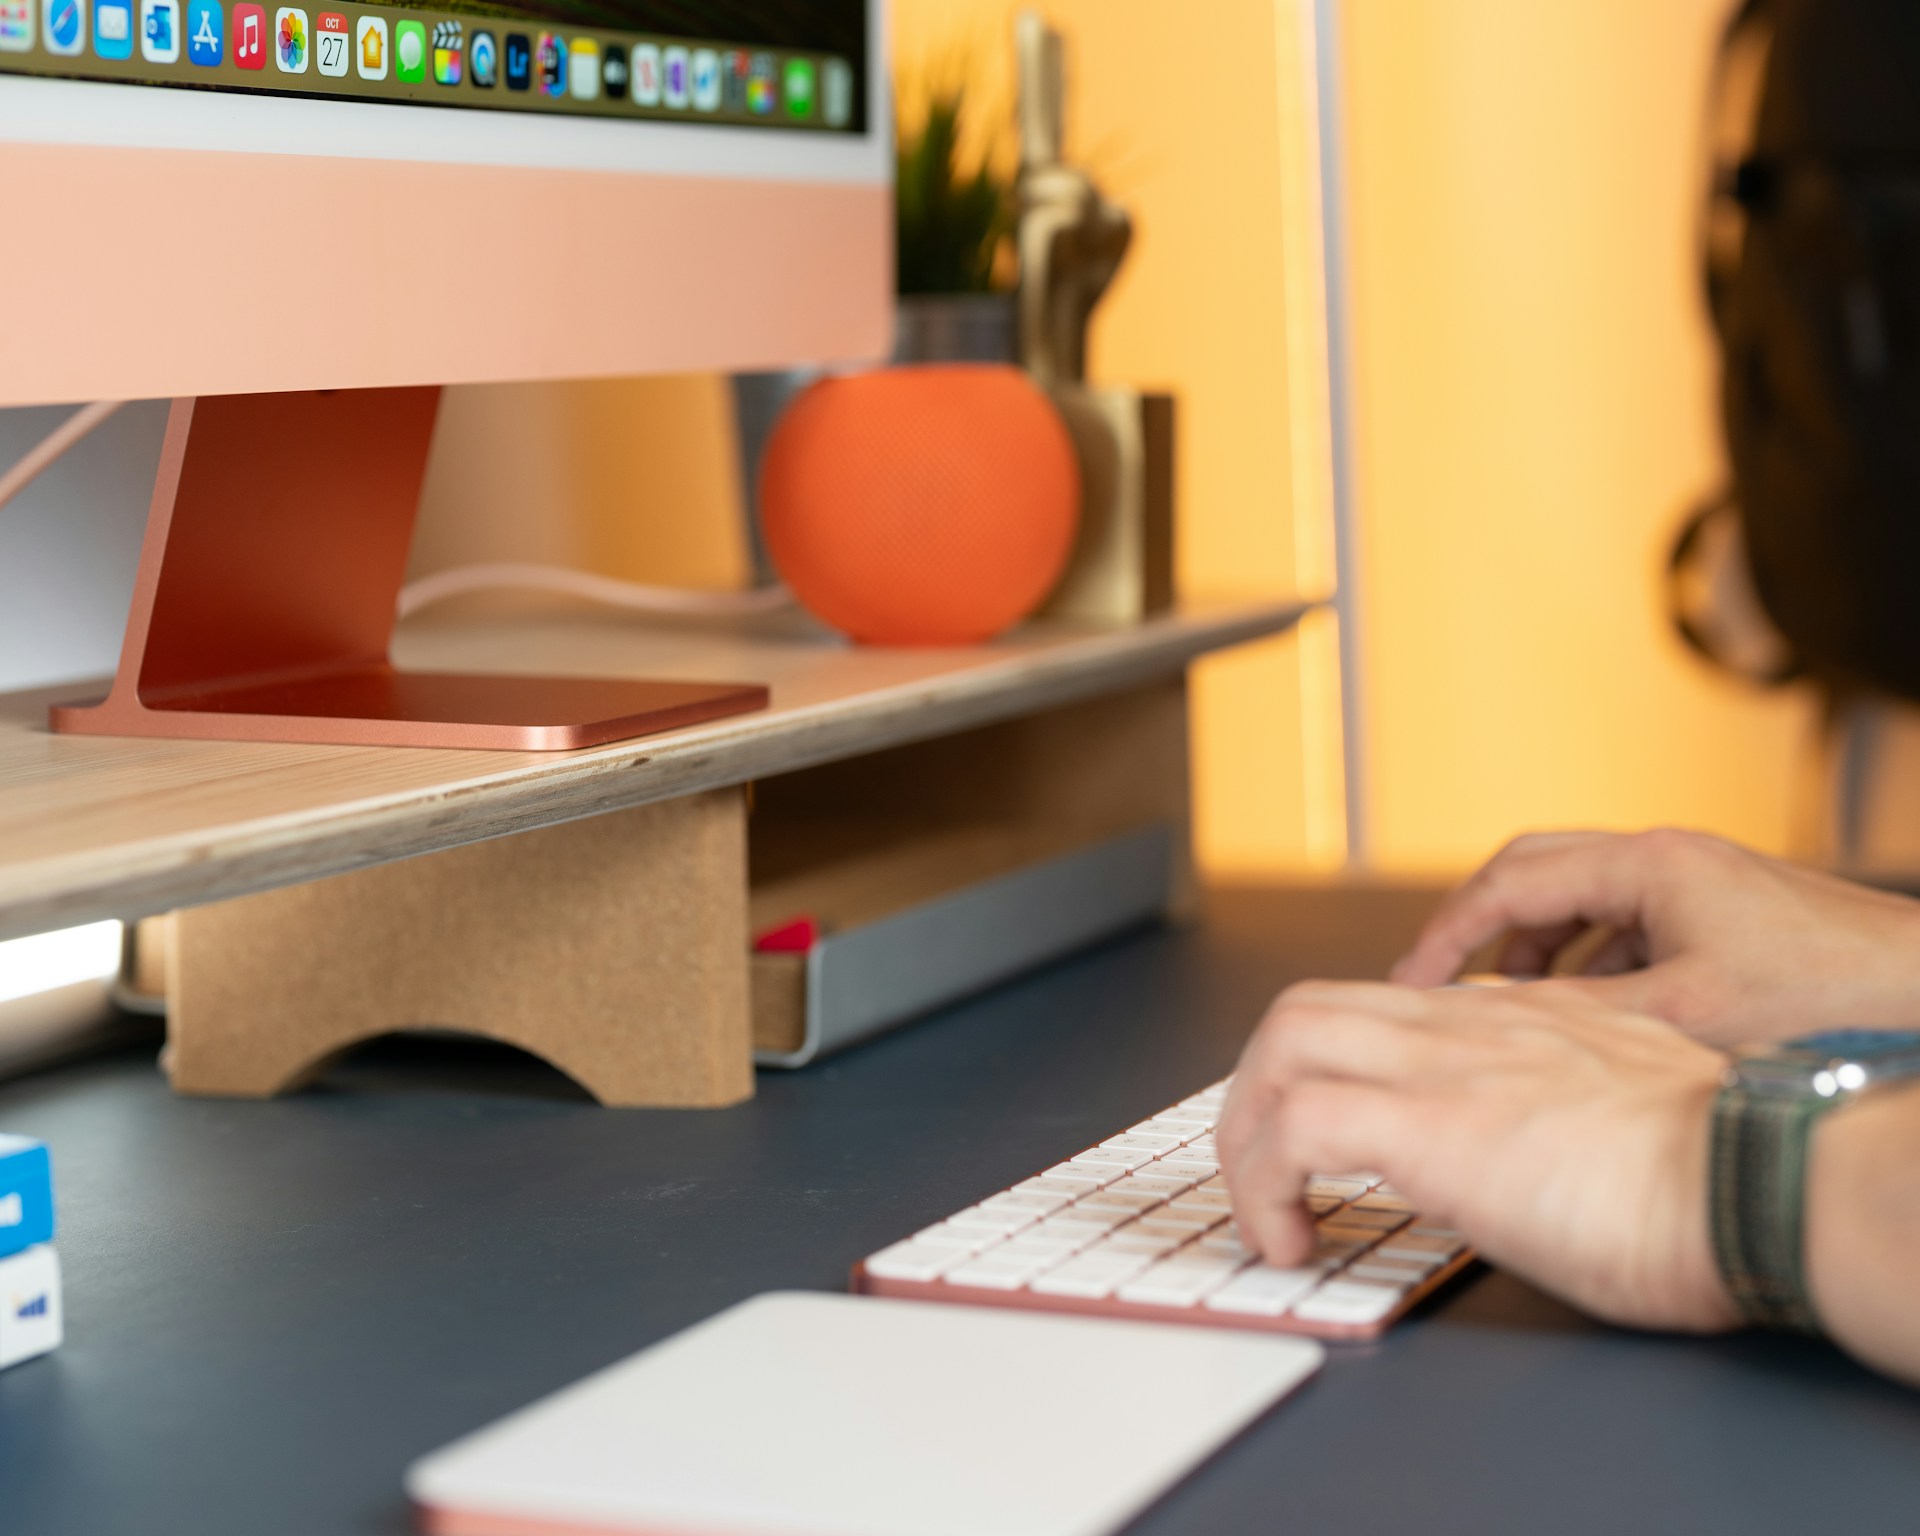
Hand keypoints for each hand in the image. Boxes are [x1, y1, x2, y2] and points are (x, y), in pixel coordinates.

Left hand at [1217, 979, 1738, 1331]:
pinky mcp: (1431, 1124)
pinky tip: (1288, 1244)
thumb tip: (1521, 1150)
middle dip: (1256, 1090)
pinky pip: (1295, 1127)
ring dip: (1245, 1131)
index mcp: (1512, 1021)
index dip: (1321, 1069)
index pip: (1375, 1009)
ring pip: (1283, 1044)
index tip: (1311, 1134)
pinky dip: (1262, 1185)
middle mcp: (1465, 1026)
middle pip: (1305, 1010)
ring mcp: (1442, 1065)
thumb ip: (1558, 1102)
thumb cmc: (1715, 1169)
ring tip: (1261, 1212)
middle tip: (1262, 1170)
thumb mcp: (1620, 1108)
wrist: (1757, 1178)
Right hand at [1390, 829, 1919, 1045]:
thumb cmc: (1828, 996)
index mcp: (1648, 866)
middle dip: (1477, 927)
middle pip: (1530, 871)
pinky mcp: (1713, 913)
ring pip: (1574, 898)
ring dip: (1531, 947)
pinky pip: (1617, 924)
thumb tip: (1492, 1023)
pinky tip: (1582, 1013)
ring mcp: (1690, 882)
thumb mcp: (1682, 1013)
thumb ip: (1579, 1010)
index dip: (1449, 934)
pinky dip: (1582, 962)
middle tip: (1437, 981)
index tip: (1410, 980)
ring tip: (1506, 1006)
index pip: (1510, 883)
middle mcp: (1663, 859)